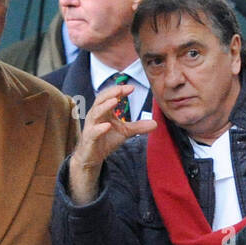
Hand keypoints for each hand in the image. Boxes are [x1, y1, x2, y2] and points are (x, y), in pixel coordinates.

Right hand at [68, 83, 155, 204]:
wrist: (92, 156)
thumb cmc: (106, 140)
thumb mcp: (125, 132)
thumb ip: (138, 127)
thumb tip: (155, 123)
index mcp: (104, 111)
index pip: (110, 96)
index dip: (119, 91)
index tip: (132, 88)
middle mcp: (96, 116)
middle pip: (101, 99)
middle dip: (111, 93)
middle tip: (122, 89)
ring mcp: (91, 126)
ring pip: (95, 113)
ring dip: (105, 106)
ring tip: (115, 101)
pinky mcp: (89, 139)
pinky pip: (93, 132)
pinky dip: (99, 128)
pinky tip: (107, 126)